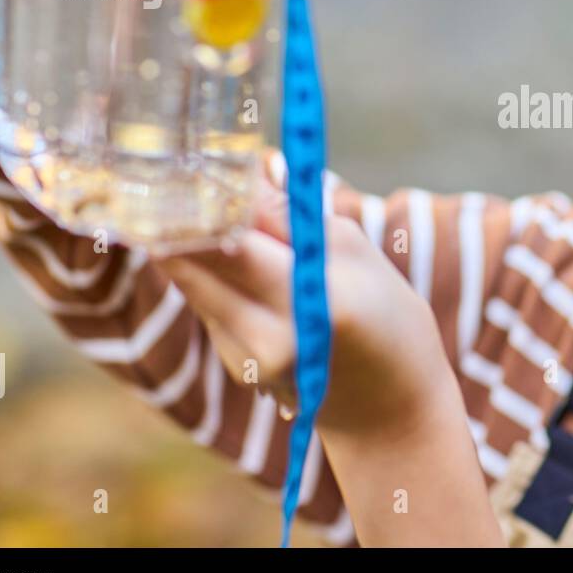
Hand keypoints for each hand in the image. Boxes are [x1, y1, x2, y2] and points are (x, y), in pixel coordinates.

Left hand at [151, 151, 458, 441]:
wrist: (391, 411)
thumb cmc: (389, 320)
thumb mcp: (356, 253)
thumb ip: (291, 215)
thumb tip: (245, 168)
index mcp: (302, 302)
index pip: (222, 242)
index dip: (195, 199)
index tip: (189, 161)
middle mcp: (260, 337)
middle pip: (186, 260)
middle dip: (181, 212)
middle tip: (182, 170)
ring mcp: (240, 356)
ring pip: (191, 277)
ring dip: (195, 237)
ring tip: (213, 202)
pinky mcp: (231, 361)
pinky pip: (207, 300)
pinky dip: (214, 269)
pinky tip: (239, 255)